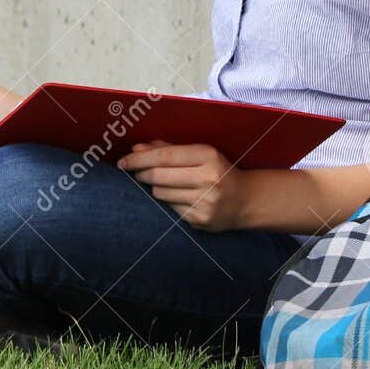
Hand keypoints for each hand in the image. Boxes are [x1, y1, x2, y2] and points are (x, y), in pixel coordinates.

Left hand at [117, 139, 244, 230]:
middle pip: (158, 176)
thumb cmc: (218, 171)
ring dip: (155, 187)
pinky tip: (179, 196)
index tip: (123, 160)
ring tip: (164, 183)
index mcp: (208, 156)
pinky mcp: (200, 220)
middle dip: (141, 173)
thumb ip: (169, 149)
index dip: (139, 158)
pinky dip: (168, 201)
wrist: (246, 200)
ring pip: (160, 193)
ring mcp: (205, 202)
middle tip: (134, 171)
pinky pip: (170, 208)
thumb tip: (137, 148)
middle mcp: (208, 179)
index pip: (164, 156)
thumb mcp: (200, 154)